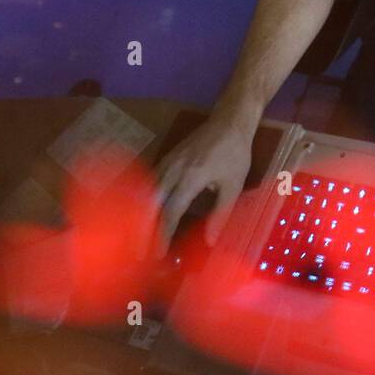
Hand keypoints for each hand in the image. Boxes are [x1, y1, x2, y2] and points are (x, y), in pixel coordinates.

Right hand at [143, 109, 255, 258]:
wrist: (229, 121)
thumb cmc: (235, 154)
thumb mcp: (233, 186)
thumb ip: (220, 214)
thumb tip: (209, 241)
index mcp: (190, 178)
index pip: (171, 212)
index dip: (163, 235)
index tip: (158, 254)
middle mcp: (173, 170)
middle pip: (151, 203)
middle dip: (144, 228)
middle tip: (139, 250)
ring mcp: (168, 161)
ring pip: (148, 191)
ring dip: (143, 213)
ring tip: (141, 234)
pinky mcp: (168, 156)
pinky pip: (152, 180)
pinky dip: (146, 197)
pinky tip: (146, 209)